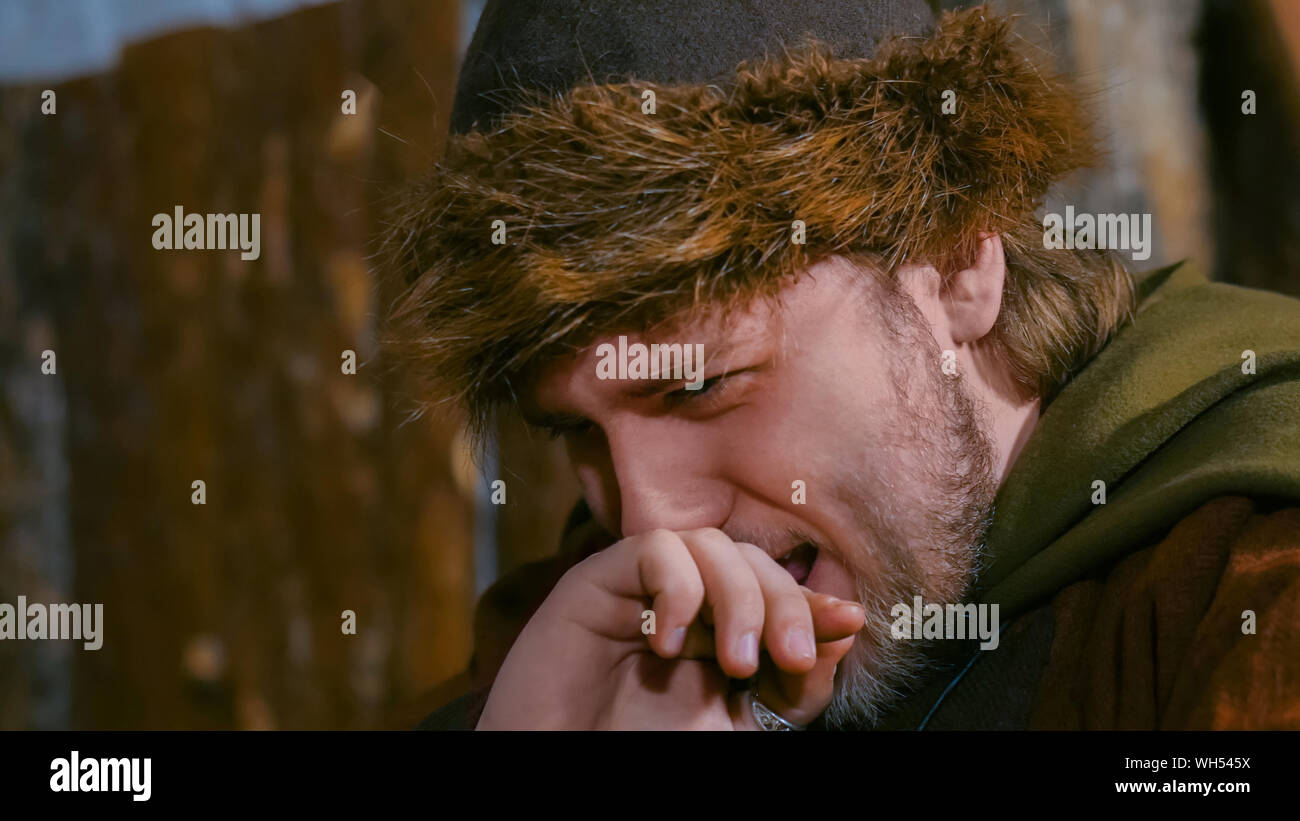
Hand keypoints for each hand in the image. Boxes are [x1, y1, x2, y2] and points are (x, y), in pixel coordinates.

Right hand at [475, 528, 864, 729]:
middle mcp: (685, 601)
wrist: (558, 769)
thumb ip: (790, 689)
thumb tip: (842, 628)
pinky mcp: (598, 581)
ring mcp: (642, 587)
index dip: (814, 601)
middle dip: (785, 602)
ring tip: (735, 661)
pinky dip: (678, 589)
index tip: (848, 621)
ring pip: (710, 545)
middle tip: (789, 657)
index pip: (778, 592)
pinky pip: (655, 549)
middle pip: (752, 561)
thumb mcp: (737, 726)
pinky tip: (671, 643)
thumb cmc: (642, 753)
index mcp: (719, 631)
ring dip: (738, 597)